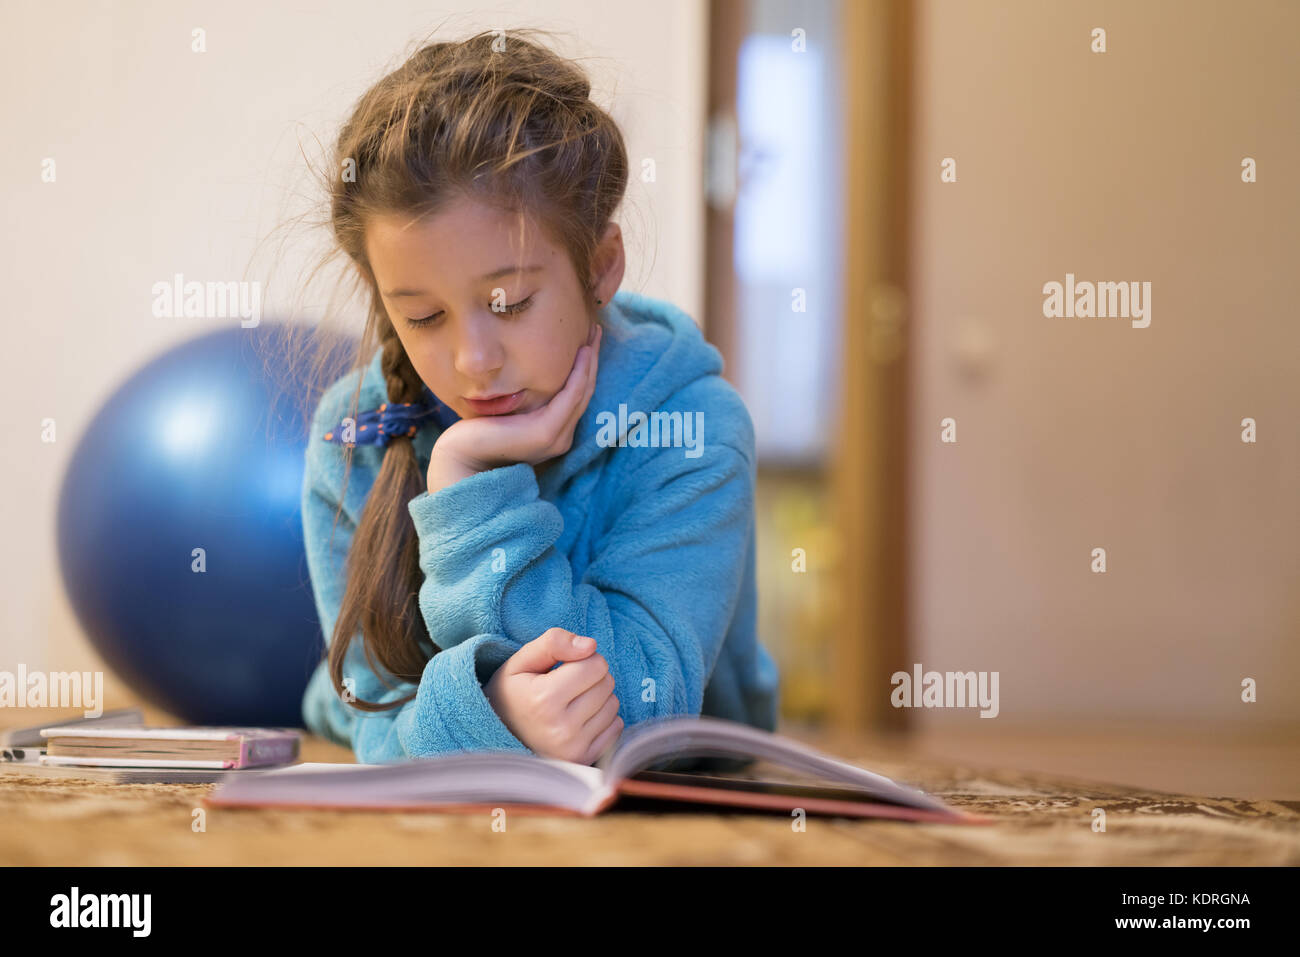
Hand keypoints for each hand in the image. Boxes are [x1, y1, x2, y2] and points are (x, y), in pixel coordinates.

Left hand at [427, 323, 601, 490]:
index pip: (576, 396)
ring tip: (594, 334)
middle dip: (592, 359)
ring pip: (583, 392)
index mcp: (554, 434)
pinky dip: (580, 373)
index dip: (586, 367)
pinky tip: (584, 353)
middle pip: (585, 391)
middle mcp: (561, 437)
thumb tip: (532, 370)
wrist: (461, 455)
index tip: (588, 340)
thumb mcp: (510, 410)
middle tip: (597, 330)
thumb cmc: (477, 431)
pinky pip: (571, 396)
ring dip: (591, 361)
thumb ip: (527, 399)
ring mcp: (556, 437)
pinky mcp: (546, 432)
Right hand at [483, 626, 622, 764]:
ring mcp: (573, 748)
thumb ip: (554, 642)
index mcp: (544, 699)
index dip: (583, 658)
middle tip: (567, 684)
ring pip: (613, 704)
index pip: (596, 664)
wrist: (498, 734)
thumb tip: (591, 645)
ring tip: (571, 702)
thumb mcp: (521, 660)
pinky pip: (616, 727)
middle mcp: (561, 728)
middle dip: (591, 677)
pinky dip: (603, 718)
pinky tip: (579, 719)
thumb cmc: (512, 693)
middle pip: (607, 683)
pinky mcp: (583, 759)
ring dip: (598, 697)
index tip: (564, 667)